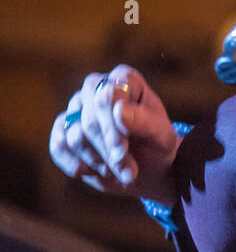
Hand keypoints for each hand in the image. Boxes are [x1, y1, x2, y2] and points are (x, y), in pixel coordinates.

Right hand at [49, 66, 181, 205]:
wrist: (148, 169)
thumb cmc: (157, 145)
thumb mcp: (162, 136)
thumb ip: (144, 122)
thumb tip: (117, 110)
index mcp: (123, 80)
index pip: (107, 96)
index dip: (113, 127)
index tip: (122, 150)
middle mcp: (95, 89)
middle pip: (90, 120)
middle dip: (109, 150)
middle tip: (128, 170)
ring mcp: (77, 109)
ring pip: (75, 137)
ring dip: (99, 162)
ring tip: (120, 171)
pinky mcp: (64, 130)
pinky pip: (58, 146)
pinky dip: (77, 165)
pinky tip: (97, 171)